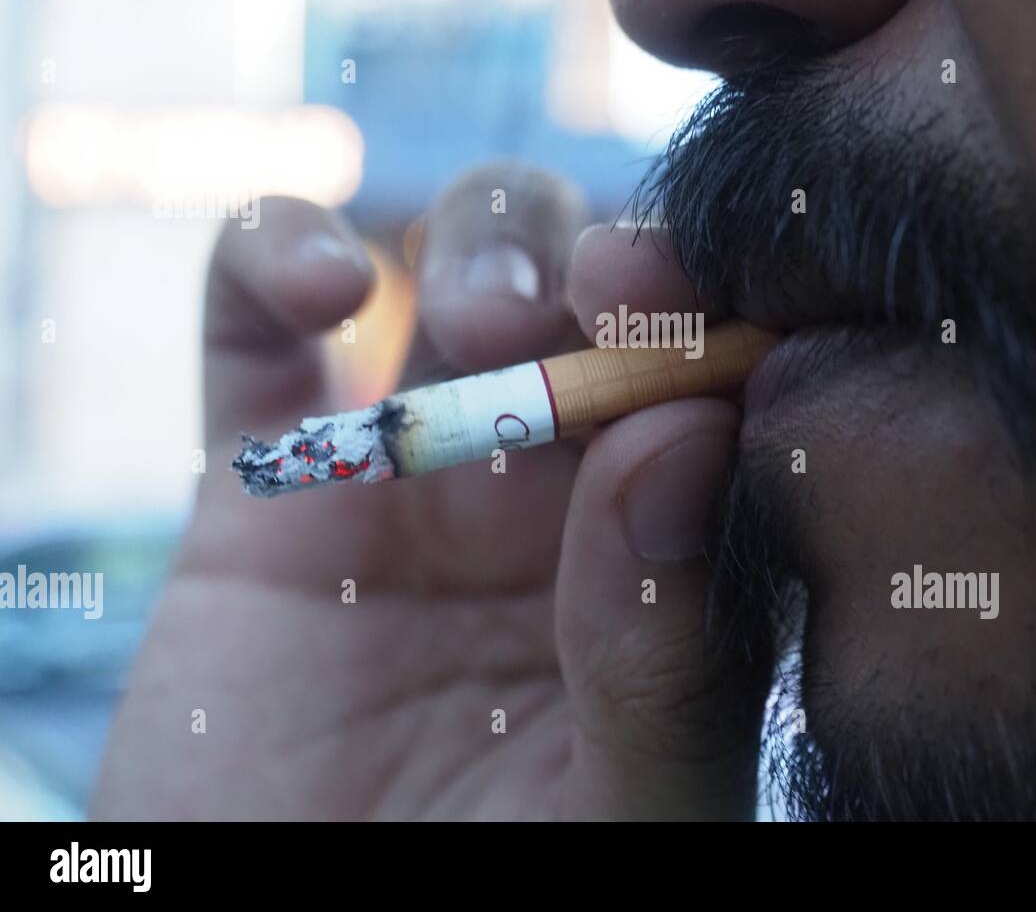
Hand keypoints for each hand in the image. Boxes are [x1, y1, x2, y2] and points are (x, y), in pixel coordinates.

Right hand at [91, 163, 766, 819]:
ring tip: (483, 330)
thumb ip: (666, 648)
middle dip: (618, 262)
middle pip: (609, 292)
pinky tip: (321, 290)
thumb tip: (684, 435)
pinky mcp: (263, 469)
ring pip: (468, 259)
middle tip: (619, 290)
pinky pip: (252, 315)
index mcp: (662, 553)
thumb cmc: (487, 899)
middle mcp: (551, 487)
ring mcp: (410, 464)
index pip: (724, 389)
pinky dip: (275, 250)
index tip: (723, 317)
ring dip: (490, 242)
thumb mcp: (621, 804)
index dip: (730, 324)